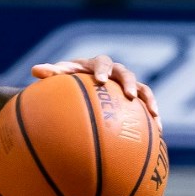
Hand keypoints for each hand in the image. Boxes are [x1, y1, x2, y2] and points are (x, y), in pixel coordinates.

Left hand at [32, 54, 159, 120]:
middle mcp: (114, 72)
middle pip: (125, 73)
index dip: (102, 70)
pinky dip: (153, 116)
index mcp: (95, 65)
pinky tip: (159, 132)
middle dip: (127, 83)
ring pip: (141, 88)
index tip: (101, 81)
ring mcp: (126, 85)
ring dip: (147, 99)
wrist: (82, 86)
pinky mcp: (134, 98)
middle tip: (127, 95)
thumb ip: (51, 75)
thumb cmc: (67, 82)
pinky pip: (146, 105)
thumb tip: (35, 70)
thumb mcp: (59, 80)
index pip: (100, 63)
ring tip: (153, 114)